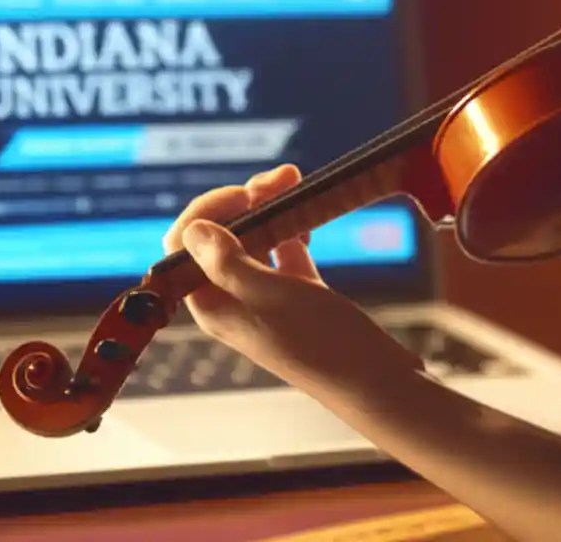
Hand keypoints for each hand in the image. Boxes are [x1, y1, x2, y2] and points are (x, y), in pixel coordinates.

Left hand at [161, 164, 424, 397]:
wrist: (376, 382)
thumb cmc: (321, 343)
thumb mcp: (270, 295)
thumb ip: (227, 262)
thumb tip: (192, 231)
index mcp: (213, 305)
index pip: (183, 246)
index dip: (206, 211)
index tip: (244, 194)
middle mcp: (233, 300)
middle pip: (219, 236)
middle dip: (245, 200)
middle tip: (284, 177)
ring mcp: (266, 297)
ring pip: (254, 238)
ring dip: (270, 206)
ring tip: (296, 182)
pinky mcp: (298, 295)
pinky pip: (283, 251)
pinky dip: (292, 228)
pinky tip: (308, 217)